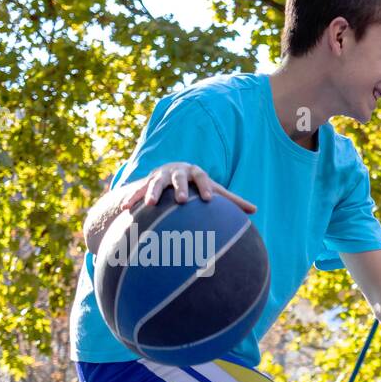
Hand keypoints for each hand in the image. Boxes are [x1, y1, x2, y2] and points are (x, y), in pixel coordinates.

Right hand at [122, 162, 256, 212]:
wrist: (173, 171)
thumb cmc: (199, 185)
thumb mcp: (214, 189)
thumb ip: (232, 200)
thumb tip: (255, 210)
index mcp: (196, 172)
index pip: (202, 178)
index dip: (206, 187)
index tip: (209, 200)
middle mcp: (177, 172)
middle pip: (178, 178)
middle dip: (179, 188)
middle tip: (182, 200)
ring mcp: (160, 176)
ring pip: (155, 183)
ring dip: (151, 192)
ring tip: (149, 204)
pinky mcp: (146, 183)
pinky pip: (138, 191)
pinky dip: (132, 198)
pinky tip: (125, 209)